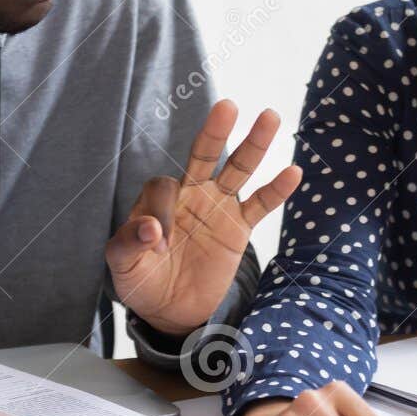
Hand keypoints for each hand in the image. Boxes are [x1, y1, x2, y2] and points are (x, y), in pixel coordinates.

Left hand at [107, 100, 301, 336]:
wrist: (172, 309)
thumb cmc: (143, 282)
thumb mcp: (123, 266)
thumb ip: (128, 243)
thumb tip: (150, 228)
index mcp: (157, 200)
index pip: (163, 188)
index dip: (159, 213)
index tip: (157, 245)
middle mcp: (190, 194)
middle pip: (203, 155)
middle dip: (214, 132)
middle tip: (227, 106)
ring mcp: (218, 208)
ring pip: (237, 170)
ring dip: (253, 145)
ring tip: (270, 117)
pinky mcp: (238, 228)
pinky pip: (260, 205)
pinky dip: (276, 190)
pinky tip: (293, 172)